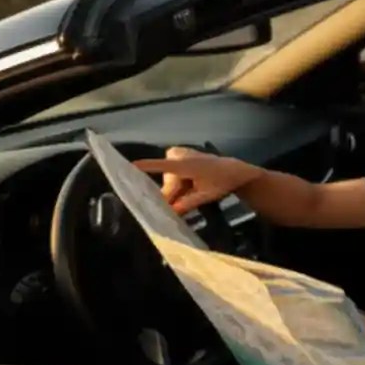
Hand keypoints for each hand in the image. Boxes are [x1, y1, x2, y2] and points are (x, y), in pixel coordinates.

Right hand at [133, 146, 262, 213]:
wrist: (233, 170)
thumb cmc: (221, 181)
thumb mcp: (206, 195)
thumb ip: (187, 203)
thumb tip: (170, 212)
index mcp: (186, 165)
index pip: (163, 166)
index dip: (148, 166)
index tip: (131, 166)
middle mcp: (179, 155)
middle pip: (168, 182)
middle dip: (173, 195)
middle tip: (182, 205)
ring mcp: (178, 153)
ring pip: (169, 180)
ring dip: (177, 189)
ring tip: (193, 190)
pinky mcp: (177, 154)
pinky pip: (171, 173)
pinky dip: (178, 183)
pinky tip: (189, 186)